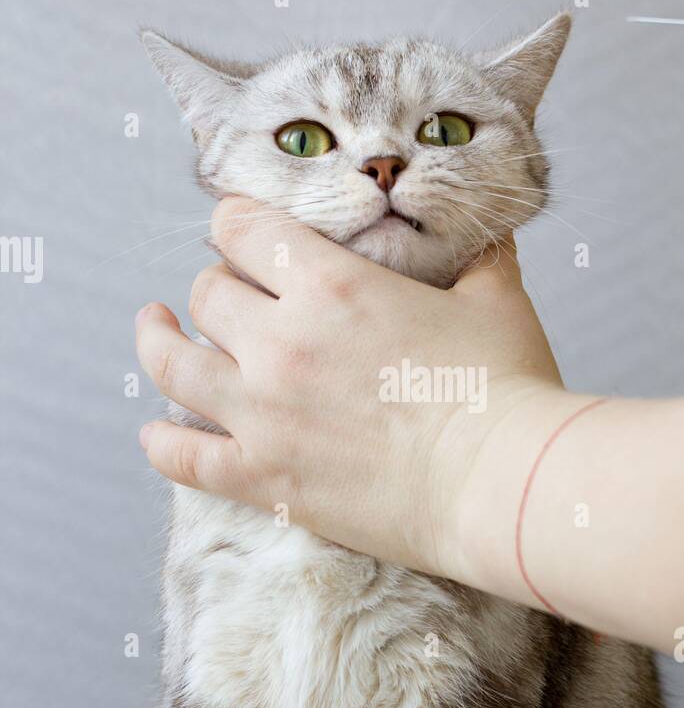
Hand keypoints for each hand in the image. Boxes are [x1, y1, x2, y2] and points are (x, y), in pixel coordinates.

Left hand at [135, 196, 562, 578]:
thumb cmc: (504, 391)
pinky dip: (161, 442)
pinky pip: (182, 457)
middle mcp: (281, 341)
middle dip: (217, 285)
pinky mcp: (262, 477)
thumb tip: (490, 232)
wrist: (499, 483)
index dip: (237, 224)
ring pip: (173, 364)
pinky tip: (155, 432)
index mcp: (332, 284)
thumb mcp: (497, 302)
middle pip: (207, 294)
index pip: (245, 229)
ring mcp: (263, 412)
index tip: (240, 232)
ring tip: (155, 329)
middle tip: (230, 295)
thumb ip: (481, 260)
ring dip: (158, 341)